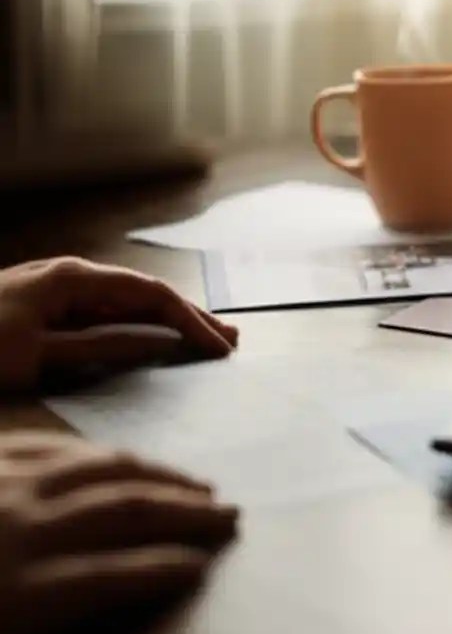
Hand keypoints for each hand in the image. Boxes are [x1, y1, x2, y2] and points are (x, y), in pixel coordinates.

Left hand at [0, 257, 238, 390]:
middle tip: (231, 340)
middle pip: (144, 293)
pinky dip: (134, 327)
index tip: (221, 349)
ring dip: (166, 322)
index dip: (191, 321)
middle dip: (189, 316)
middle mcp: (69, 277)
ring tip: (203, 339)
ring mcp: (54, 291)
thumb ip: (101, 348)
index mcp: (73, 279)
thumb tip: (156, 344)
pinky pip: (102, 315)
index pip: (151, 295)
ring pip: (125, 303)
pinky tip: (150, 340)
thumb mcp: (38, 356)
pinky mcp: (41, 309)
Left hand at [0, 432, 236, 633]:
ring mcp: (7, 481)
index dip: (166, 569)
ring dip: (160, 475)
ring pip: (102, 468)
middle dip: (186, 513)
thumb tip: (112, 594)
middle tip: (230, 514)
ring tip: (197, 484)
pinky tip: (122, 456)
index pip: (113, 577)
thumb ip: (55, 617)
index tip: (204, 566)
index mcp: (20, 591)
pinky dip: (98, 451)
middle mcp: (24, 525)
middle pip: (125, 511)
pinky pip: (54, 443)